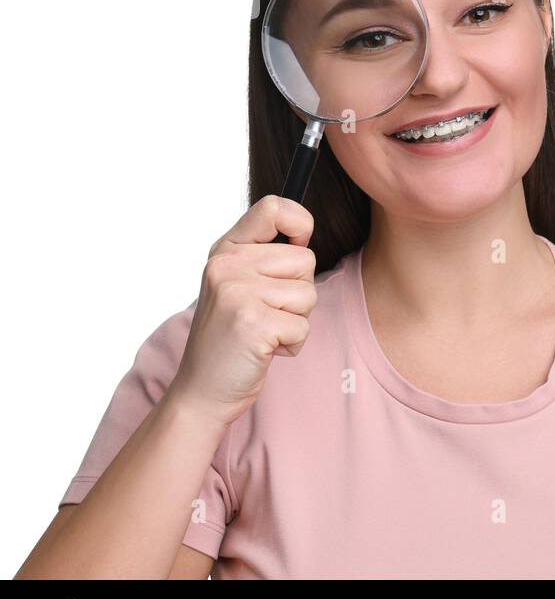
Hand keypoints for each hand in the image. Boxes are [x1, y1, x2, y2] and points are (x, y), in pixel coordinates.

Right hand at [167, 195, 317, 429]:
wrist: (202, 391)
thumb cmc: (231, 337)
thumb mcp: (237, 285)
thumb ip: (264, 255)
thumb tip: (305, 228)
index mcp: (225, 250)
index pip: (274, 207)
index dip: (300, 222)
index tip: (297, 244)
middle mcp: (226, 265)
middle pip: (305, 259)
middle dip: (297, 292)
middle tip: (264, 314)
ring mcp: (236, 292)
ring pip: (308, 293)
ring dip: (295, 321)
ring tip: (262, 332)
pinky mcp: (252, 322)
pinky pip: (304, 325)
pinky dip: (292, 344)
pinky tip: (263, 350)